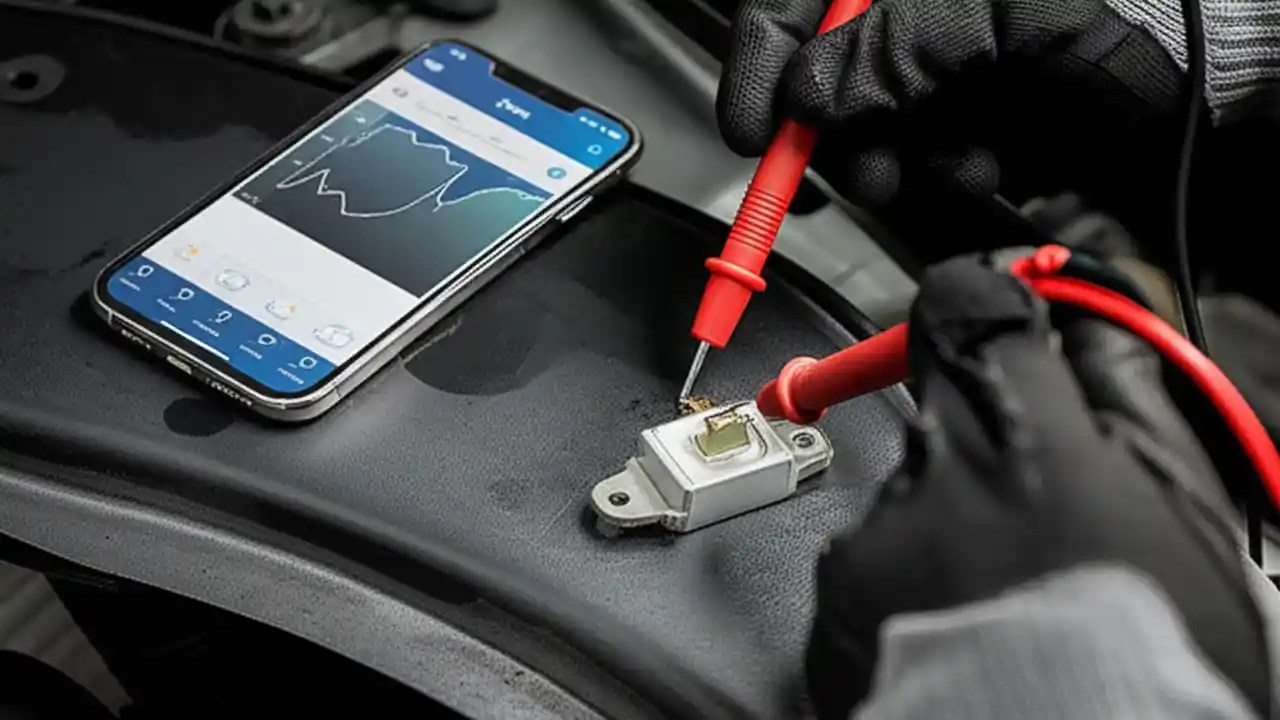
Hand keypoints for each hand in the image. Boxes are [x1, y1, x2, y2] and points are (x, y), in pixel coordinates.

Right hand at [718, 0, 1186, 235]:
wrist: (1199, 69)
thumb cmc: (1112, 3)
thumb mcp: (974, 13)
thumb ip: (880, 54)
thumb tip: (803, 102)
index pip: (789, 4)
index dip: (758, 66)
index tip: (752, 134)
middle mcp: (910, 14)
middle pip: (823, 77)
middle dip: (840, 134)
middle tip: (865, 167)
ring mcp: (942, 61)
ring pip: (872, 125)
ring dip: (901, 159)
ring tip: (955, 160)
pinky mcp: (971, 109)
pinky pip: (924, 151)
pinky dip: (944, 168)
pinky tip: (984, 160)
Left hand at [805, 255, 1268, 717]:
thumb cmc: (1148, 657)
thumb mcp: (1181, 507)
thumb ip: (1126, 390)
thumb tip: (1092, 322)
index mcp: (1022, 426)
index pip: (971, 303)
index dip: (990, 301)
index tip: (1004, 307)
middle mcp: (932, 466)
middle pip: (944, 405)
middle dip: (990, 437)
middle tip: (1044, 511)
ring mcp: (878, 533)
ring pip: (914, 490)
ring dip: (955, 522)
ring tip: (1011, 594)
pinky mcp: (840, 594)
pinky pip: (874, 558)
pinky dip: (910, 581)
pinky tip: (962, 622)